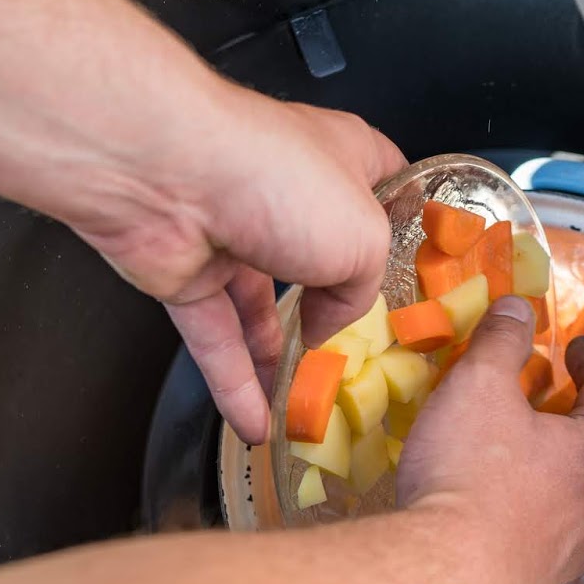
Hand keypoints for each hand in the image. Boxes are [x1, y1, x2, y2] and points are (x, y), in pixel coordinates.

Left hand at [68, 86, 405, 445]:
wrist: (163, 176)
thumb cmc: (278, 180)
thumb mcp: (364, 242)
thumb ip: (361, 293)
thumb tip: (328, 327)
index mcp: (343, 160)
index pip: (385, 187)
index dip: (404, 225)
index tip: (419, 273)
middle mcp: (287, 192)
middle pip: (321, 258)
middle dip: (336, 307)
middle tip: (361, 355)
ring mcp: (233, 233)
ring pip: (260, 310)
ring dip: (278, 361)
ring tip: (305, 408)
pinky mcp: (185, 272)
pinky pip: (215, 338)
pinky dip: (233, 384)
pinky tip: (256, 424)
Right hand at [395, 297, 583, 583]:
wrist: (449, 583)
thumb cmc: (469, 476)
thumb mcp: (478, 387)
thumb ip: (501, 341)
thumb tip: (519, 306)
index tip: (579, 347)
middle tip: (572, 413)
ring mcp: (579, 551)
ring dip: (582, 481)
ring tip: (549, 468)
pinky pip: (566, 544)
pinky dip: (554, 521)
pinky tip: (520, 521)